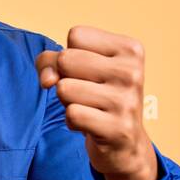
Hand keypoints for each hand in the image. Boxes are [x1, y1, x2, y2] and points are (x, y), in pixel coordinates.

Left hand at [34, 25, 158, 179]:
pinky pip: (71, 114)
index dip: (69, 54)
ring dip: (68, 102)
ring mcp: (127, 101)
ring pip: (64, 88)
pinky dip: (72, 121)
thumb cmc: (97, 98)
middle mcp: (132, 72)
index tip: (86, 72)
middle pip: (66, 59)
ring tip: (89, 109)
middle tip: (87, 93)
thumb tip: (47, 80)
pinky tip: (89, 125)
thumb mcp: (77, 69)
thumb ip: (51, 61)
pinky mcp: (118, 128)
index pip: (76, 35)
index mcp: (130, 49)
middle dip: (65, 78)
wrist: (124, 145)